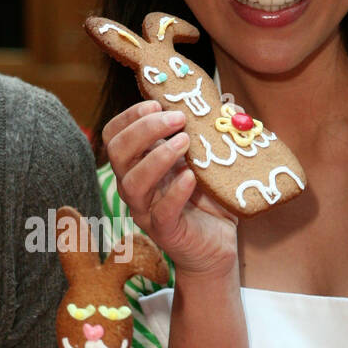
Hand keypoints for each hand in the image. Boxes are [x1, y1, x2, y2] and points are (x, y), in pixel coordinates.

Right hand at [103, 101, 237, 276]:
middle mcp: (135, 185)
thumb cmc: (209, 199)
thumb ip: (211, 135)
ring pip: (132, 182)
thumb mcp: (208, 160)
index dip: (130, 116)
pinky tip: (191, 177)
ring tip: (185, 142)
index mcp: (139, 164)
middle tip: (177, 118)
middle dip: (144, 129)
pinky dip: (175, 192)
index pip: (114, 135)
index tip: (157, 103)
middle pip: (117, 152)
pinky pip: (161, 211)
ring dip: (158, 157)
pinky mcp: (164, 230)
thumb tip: (232, 108)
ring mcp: (146, 209)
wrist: (218, 245)